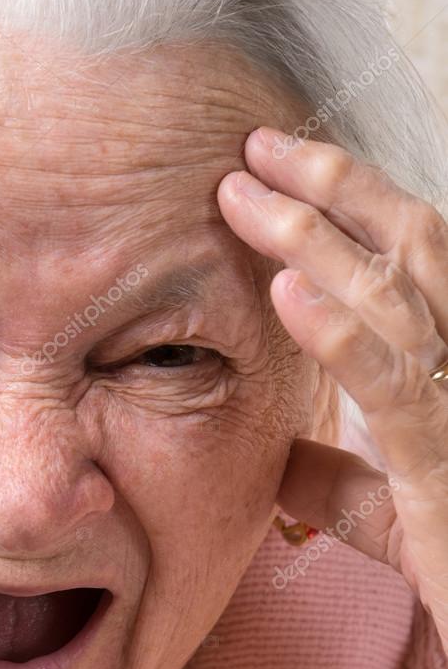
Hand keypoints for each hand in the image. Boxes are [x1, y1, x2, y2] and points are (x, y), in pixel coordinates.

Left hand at [217, 128, 447, 648]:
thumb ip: (347, 484)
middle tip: (254, 148)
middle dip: (332, 187)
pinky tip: (285, 295)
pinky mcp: (447, 467)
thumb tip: (284, 465)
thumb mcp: (403, 520)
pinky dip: (339, 336)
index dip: (356, 201)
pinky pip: (392, 389)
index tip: (284, 168)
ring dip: (313, 239)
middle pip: (412, 249)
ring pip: (396, 298)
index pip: (419, 258)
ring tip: (241, 196)